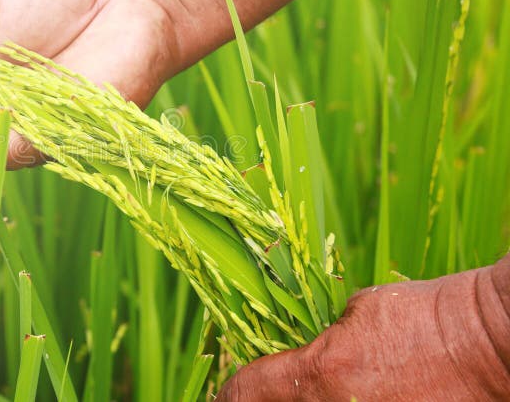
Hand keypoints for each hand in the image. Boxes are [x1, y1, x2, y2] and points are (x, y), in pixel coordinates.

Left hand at [218, 255, 509, 400]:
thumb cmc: (422, 317)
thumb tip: (297, 358)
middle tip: (267, 394)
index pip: (246, 394)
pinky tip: (361, 398)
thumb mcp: (356, 313)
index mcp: (319, 376)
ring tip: (327, 392)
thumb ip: (319, 342)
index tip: (225, 395)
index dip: (228, 395)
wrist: (486, 343)